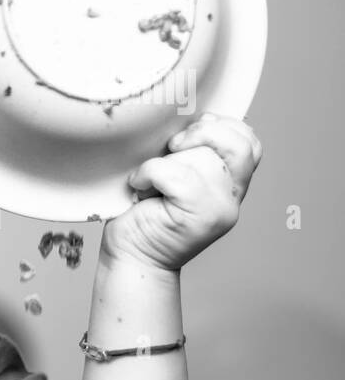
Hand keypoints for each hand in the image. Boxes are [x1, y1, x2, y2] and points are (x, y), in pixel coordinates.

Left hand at [102, 113, 262, 271]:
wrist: (130, 260)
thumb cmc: (141, 216)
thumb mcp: (171, 177)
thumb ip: (191, 155)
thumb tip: (193, 120)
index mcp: (229, 187)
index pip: (250, 143)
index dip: (223, 127)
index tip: (190, 133)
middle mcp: (231, 199)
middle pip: (234, 144)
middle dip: (199, 135)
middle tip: (170, 148)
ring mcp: (219, 210)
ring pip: (202, 159)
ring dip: (165, 161)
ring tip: (149, 180)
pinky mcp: (199, 217)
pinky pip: (176, 174)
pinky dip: (150, 173)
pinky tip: (139, 187)